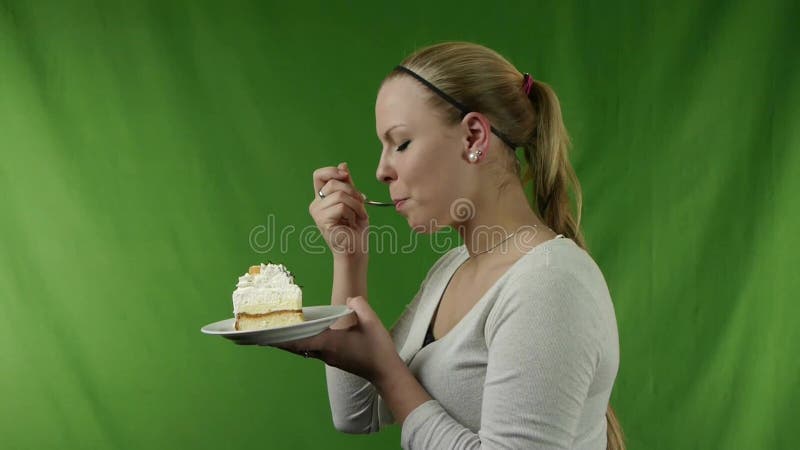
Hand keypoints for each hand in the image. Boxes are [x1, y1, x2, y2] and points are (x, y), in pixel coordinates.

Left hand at [274, 296, 400, 382]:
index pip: (300, 341)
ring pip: (303, 348)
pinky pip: (311, 349)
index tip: (267, 336)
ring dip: (290, 341)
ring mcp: (328, 357)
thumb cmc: (378, 348)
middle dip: (280, 340)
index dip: (283, 338)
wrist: (385, 372)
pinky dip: (302, 343)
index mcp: (329, 343)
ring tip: (277, 332)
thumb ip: (359, 305)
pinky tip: (301, 335)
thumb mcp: (372, 321)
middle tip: (263, 333)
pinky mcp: (333, 359)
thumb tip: (349, 300)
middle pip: (297, 346)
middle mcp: (325, 352)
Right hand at [310, 162, 368, 258]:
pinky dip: (352, 213)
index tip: (345, 175)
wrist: (356, 250)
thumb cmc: (356, 229)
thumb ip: (348, 185)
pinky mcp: (322, 221)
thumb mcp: (355, 201)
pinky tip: (352, 222)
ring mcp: (317, 213)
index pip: (319, 175)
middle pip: (334, 183)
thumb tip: (343, 164)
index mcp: (322, 198)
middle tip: (361, 205)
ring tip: (357, 216)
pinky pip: (341, 206)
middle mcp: (316, 204)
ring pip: (340, 194)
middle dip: (353, 192)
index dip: (332, 171)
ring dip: (356, 205)